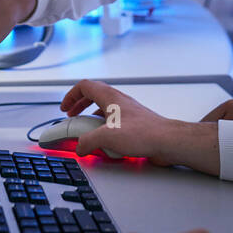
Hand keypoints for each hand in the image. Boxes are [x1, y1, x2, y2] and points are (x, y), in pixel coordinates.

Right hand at [58, 80, 219, 174]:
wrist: (167, 141)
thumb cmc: (144, 133)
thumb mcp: (106, 137)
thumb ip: (87, 142)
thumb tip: (80, 146)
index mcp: (110, 97)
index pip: (85, 86)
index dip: (71, 95)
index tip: (65, 107)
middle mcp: (119, 101)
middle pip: (94, 95)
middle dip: (80, 105)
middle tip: (72, 115)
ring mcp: (128, 112)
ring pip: (104, 109)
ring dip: (92, 118)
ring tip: (86, 131)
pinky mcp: (135, 125)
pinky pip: (114, 123)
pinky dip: (105, 130)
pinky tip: (104, 143)